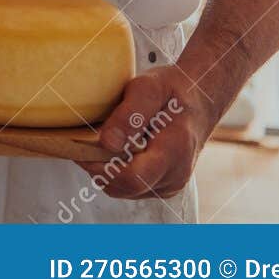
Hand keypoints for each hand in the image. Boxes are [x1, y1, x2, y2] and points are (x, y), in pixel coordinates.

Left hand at [76, 64, 216, 200]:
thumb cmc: (173, 91)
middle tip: (83, 143)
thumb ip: (129, 115)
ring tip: (99, 144)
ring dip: (106, 172)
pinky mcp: (163, 186)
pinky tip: (113, 152)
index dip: (100, 167)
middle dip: (98, 168)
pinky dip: (116, 174)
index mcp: (174, 151)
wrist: (197, 101)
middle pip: (124, 187)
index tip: (80, 149)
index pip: (132, 177)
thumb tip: (107, 142)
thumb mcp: (149, 88)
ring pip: (125, 190)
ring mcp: (170, 184)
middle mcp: (175, 174)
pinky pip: (132, 188)